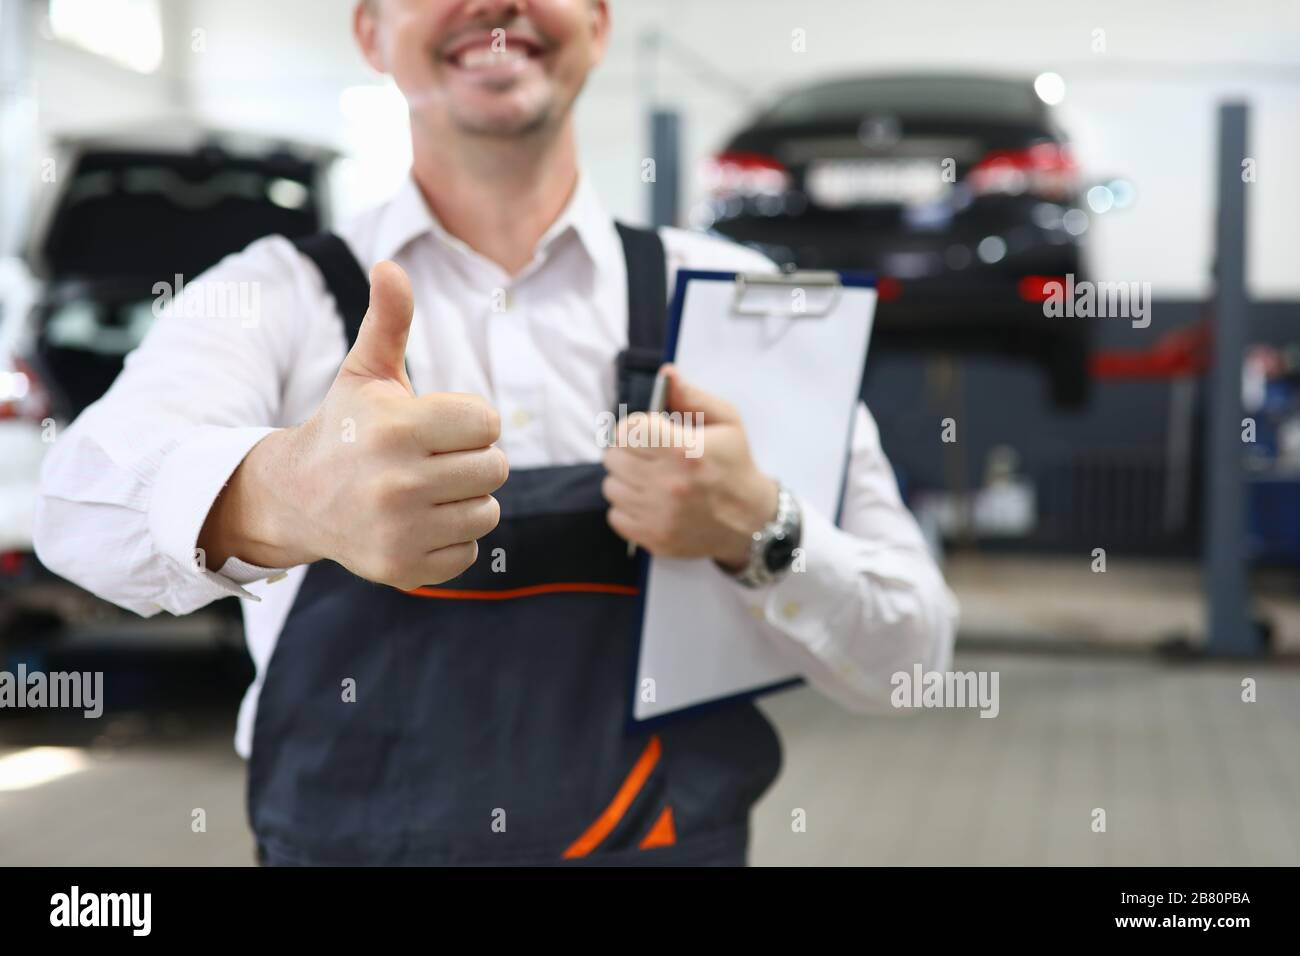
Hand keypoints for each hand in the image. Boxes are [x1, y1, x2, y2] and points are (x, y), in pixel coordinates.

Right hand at [200, 262, 506, 588]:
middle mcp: (397, 484)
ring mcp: (400, 532)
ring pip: (488, 511)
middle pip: (495, 468)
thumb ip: (388, 320)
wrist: (297, 499)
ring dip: (467, 500)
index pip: (488, 423)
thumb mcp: (365, 372)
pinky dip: (452, 538)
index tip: (438, 424)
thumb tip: (390, 265)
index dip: (470, 419)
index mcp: (396, 429)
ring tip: (427, 490)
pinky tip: (417, 523)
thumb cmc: (346, 426)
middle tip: (434, 458)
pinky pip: (470, 551)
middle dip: (472, 459)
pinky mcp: (404, 569)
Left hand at [601, 365, 777, 570]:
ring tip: (650, 477)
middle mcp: (668, 484)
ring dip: (626, 479)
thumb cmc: (735, 464)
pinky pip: (615, 515)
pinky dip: (628, 507)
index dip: (634, 427)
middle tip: (649, 455)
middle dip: (628, 451)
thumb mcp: (726, 421)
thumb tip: (666, 373)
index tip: (648, 432)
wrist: (751, 520)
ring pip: (611, 486)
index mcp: (684, 451)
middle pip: (613, 457)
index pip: (627, 430)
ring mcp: (659, 515)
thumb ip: (692, 395)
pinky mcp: (653, 538)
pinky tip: (650, 501)